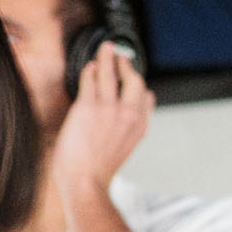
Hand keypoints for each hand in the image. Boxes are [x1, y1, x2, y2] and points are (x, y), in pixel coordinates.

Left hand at [50, 45, 150, 201]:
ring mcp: (109, 109)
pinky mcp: (88, 107)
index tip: (134, 80)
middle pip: (135, 80)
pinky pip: (90, 79)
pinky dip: (90, 70)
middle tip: (121, 56)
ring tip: (105, 48)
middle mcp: (129, 115)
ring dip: (108, 56)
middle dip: (128, 65)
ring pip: (111, 73)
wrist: (85, 182)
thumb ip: (126, 133)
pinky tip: (89, 67)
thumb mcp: (123, 152)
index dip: (141, 87)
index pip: (147, 100)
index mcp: (139, 128)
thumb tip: (123, 122)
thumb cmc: (96, 172)